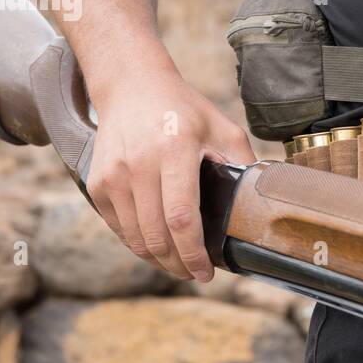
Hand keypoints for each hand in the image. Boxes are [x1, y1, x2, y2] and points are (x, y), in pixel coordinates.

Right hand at [85, 69, 255, 281]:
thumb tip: (264, 201)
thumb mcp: (222, 128)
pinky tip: (157, 246)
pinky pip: (119, 227)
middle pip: (157, 235)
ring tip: (178, 264)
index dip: (194, 253)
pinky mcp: (98, 183)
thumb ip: (244, 164)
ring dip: (158, 259)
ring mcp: (114, 175)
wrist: (131, 87)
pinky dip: (138, 243)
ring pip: (135, 237)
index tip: (206, 272)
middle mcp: (139, 165)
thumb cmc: (183, 110)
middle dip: (178, 264)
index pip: (181, 218)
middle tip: (196, 274)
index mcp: (174, 151)